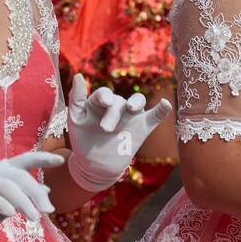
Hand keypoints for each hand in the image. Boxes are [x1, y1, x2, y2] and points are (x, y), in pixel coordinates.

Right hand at [0, 150, 63, 241]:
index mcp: (3, 169)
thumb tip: (47, 190)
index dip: (43, 158)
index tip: (61, 160)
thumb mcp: (6, 205)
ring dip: (23, 202)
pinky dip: (1, 204)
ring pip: (7, 186)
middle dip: (36, 193)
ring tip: (34, 218)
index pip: (25, 159)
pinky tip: (11, 214)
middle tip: (47, 211)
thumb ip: (24, 197)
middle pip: (19, 176)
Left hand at [66, 73, 171, 192]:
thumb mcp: (75, 119)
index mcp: (100, 102)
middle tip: (105, 129)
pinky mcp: (142, 127)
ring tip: (132, 108)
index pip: (104, 93)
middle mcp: (117, 106)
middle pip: (119, 101)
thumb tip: (78, 75)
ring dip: (136, 102)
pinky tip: (166, 104)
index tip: (104, 103)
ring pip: (138, 101)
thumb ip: (76, 98)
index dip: (104, 96)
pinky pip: (155, 116)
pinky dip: (162, 109)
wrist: (95, 166)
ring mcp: (130, 116)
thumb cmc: (82, 140)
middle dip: (113, 114)